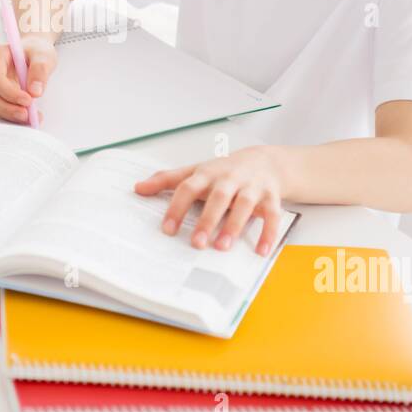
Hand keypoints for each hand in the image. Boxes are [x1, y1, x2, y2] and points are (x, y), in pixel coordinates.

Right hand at [0, 35, 57, 124]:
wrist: (34, 53)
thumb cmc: (35, 50)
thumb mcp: (43, 55)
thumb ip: (40, 70)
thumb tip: (35, 91)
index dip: (9, 92)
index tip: (28, 100)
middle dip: (7, 107)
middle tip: (27, 115)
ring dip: (10, 113)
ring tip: (30, 116)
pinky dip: (11, 114)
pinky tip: (27, 115)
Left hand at [134, 146, 284, 255]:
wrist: (265, 161)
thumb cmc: (224, 170)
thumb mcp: (195, 171)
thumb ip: (167, 180)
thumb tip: (138, 188)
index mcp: (208, 173)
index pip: (189, 187)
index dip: (177, 207)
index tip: (168, 229)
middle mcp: (230, 178)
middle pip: (218, 197)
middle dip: (208, 220)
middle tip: (196, 243)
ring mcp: (252, 187)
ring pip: (245, 204)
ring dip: (234, 226)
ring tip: (222, 247)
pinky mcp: (271, 197)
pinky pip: (273, 215)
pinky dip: (268, 232)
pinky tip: (261, 250)